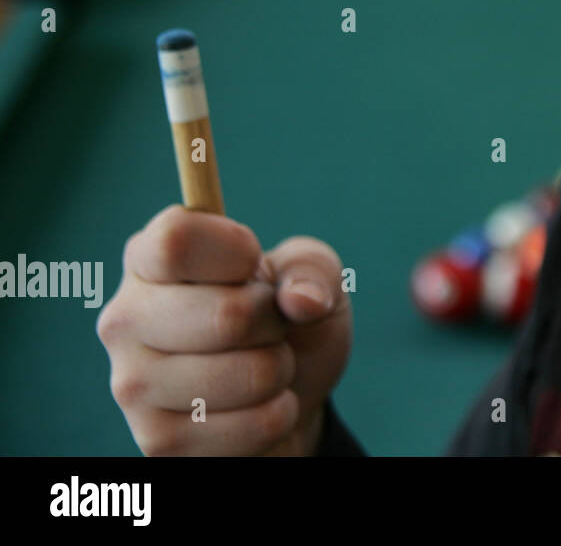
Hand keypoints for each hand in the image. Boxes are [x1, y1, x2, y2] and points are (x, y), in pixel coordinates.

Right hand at [97, 205, 352, 455]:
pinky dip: (279, 413)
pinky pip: (255, 425)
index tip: (253, 265)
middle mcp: (124, 319)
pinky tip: (256, 405)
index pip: (176, 241)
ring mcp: (132, 385)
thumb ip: (313, 271)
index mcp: (149, 261)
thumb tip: (302, 301)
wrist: (289, 392)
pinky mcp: (157, 441)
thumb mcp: (312, 276)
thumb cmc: (288, 319)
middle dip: (274, 321)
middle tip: (267, 324)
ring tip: (263, 364)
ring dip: (279, 369)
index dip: (234, 252)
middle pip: (226, 315)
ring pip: (250, 374)